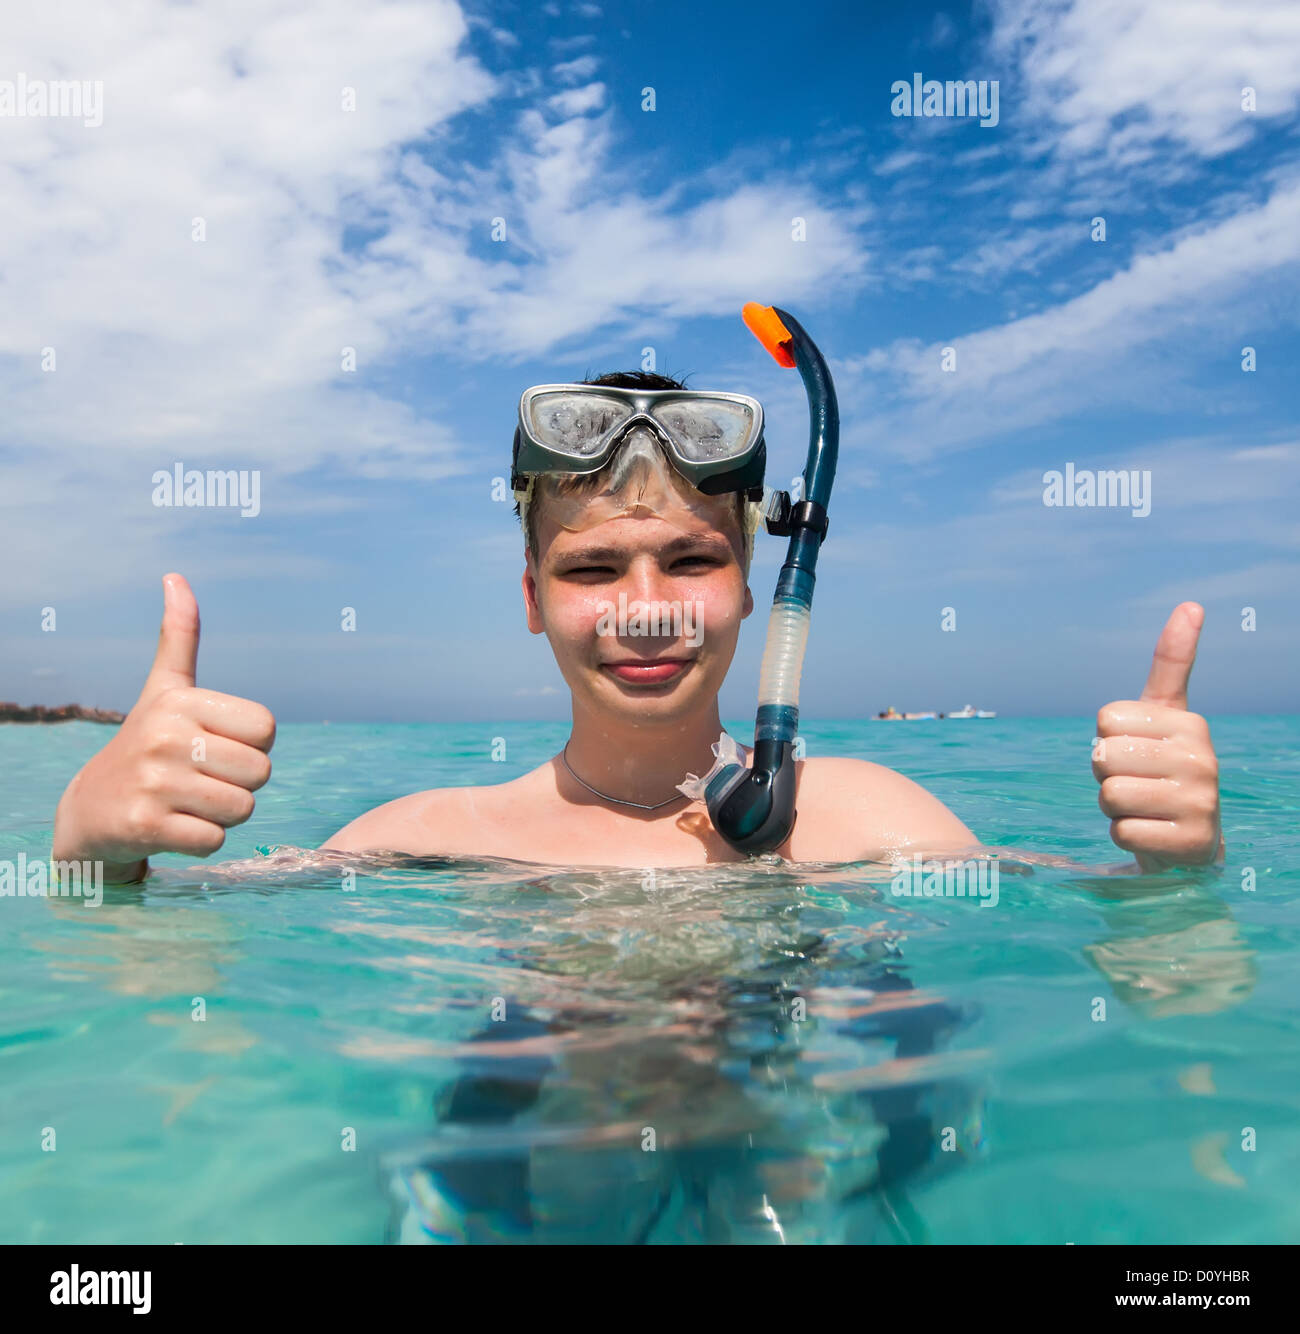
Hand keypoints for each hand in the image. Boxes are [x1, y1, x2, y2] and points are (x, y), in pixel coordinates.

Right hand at [52, 573, 275, 874]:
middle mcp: (165, 737)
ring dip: (223, 813)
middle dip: (239, 782)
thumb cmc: (146, 744)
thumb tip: (175, 576)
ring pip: (243, 808)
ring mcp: (153, 783)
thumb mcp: (163, 689)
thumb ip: (179, 637)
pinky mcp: (145, 826)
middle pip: (260, 772)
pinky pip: (215, 839)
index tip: (216, 745)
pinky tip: (173, 826)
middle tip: (200, 778)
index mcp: (181, 702)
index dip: (252, 744)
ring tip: (187, 801)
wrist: (90, 810)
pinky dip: (203, 839)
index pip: (268, 728)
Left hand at [1094, 602, 1222, 870]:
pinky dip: (1125, 835)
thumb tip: (1191, 604)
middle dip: (1107, 775)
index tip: (1136, 750)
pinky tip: (1150, 832)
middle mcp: (1203, 759)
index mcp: (1190, 723)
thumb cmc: (1163, 768)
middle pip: (1103, 757)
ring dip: (1113, 807)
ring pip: (1109, 795)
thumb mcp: (1165, 715)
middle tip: (1137, 783)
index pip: (1106, 719)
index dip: (1108, 739)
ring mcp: (1202, 802)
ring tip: (1143, 807)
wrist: (1189, 840)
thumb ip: (1171, 663)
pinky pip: (1122, 832)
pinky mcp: (1190, 842)